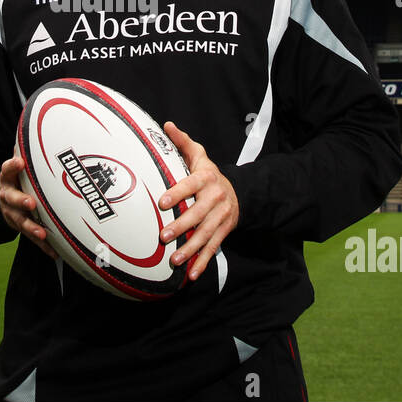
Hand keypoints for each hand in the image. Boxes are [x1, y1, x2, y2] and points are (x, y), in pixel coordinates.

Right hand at [0, 154, 57, 259]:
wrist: (0, 201)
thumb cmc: (19, 178)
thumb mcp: (18, 163)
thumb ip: (26, 149)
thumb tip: (37, 119)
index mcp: (7, 179)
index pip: (6, 170)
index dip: (11, 166)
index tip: (19, 161)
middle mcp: (7, 197)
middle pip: (11, 199)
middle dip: (21, 202)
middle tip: (31, 203)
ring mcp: (13, 215)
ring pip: (20, 222)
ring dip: (31, 228)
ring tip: (42, 233)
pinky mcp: (21, 228)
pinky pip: (32, 239)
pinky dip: (43, 246)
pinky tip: (54, 253)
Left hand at [156, 121, 238, 281]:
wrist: (239, 192)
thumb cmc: (209, 174)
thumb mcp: (199, 155)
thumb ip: (182, 142)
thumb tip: (166, 125)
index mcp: (207, 178)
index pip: (192, 184)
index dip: (178, 192)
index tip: (163, 201)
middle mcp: (216, 198)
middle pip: (199, 214)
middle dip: (182, 226)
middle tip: (164, 236)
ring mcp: (221, 217)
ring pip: (206, 235)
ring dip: (190, 249)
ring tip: (174, 260)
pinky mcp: (224, 232)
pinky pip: (213, 248)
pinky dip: (202, 262)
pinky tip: (191, 275)